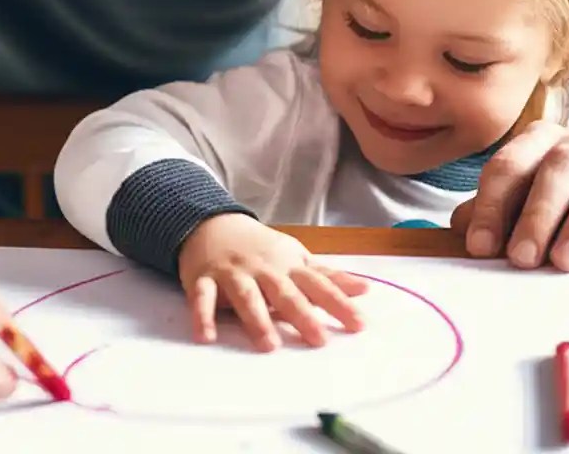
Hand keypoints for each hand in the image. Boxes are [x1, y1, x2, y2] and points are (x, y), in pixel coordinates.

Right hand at [177, 214, 366, 350]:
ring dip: (257, 320)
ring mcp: (232, 273)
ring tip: (269, 345)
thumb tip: (365, 289)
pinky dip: (203, 316)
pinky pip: (202, 298)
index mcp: (288, 266)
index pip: (318, 285)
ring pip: (246, 296)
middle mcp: (262, 269)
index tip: (359, 324)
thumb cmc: (261, 249)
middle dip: (302, 315)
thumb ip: (328, 277)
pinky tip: (206, 337)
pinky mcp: (204, 279)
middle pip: (284, 293)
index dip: (339, 304)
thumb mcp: (296, 258)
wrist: (212, 223)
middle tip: (319, 339)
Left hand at [452, 122, 568, 271]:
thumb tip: (463, 232)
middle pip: (559, 165)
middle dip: (537, 214)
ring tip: (565, 262)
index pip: (511, 165)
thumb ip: (493, 220)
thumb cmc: (560, 222)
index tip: (481, 248)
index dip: (492, 206)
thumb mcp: (521, 219)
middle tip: (523, 259)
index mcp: (542, 142)